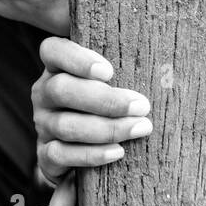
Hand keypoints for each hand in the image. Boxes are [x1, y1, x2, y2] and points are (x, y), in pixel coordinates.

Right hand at [31, 36, 152, 184]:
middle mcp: (44, 93)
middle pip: (61, 90)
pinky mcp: (45, 154)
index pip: (53, 50)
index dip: (76, 59)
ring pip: (65, 125)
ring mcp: (43, 124)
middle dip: (104, 99)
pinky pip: (62, 154)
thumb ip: (122, 68)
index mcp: (56, 68)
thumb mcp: (110, 82)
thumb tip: (162, 64)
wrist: (83, 152)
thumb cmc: (107, 105)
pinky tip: (118, 152)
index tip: (109, 72)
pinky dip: (92, 154)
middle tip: (141, 106)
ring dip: (106, 128)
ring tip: (140, 128)